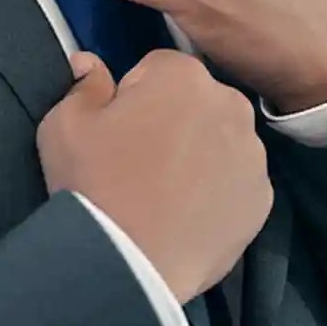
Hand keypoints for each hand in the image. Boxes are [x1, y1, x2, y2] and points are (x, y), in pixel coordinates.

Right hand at [37, 51, 272, 302]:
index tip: (118, 130)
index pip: (157, 68)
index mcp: (183, 76)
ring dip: (200, 155)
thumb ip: (83, 84)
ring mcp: (253, 155)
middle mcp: (230, 105)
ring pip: (222, 142)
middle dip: (174, 121)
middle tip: (142, 163)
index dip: (133, 96)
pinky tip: (188, 217)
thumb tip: (89, 62)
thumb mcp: (64, 125)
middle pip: (197, 102)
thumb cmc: (93, 183)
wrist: (128, 263)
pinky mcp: (262, 200)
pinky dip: (218, 194)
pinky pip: (236, 184)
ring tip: (166, 195)